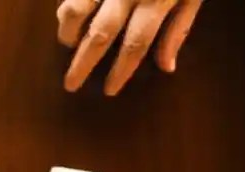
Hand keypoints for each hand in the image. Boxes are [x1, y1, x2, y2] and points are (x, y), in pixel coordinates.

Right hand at [56, 0, 201, 94]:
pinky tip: (67, 14)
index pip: (136, 43)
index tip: (109, 90)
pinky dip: (65, 4)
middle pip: (101, 34)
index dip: (121, 70)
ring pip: (75, 9)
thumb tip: (167, 67)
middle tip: (70, 85)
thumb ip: (179, 28)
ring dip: (68, 31)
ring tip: (67, 44)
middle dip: (84, 63)